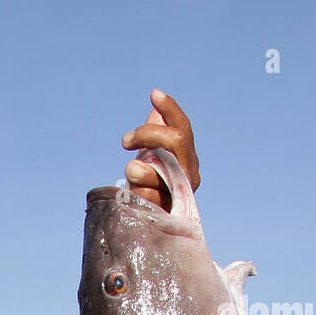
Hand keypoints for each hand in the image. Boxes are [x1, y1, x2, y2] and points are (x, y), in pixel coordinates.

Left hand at [121, 88, 199, 209]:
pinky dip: (136, 191)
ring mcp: (181, 192)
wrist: (149, 220)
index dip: (170, 109)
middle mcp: (189, 172)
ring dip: (137, 169)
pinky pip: (148, 196)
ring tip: (129, 172)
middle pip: (175, 139)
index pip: (182, 127)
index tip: (154, 94)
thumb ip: (156, 133)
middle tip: (126, 141)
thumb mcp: (152, 156)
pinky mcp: (168, 211)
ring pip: (159, 170)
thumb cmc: (150, 184)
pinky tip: (132, 191)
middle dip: (147, 133)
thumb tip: (155, 108)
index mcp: (187, 155)